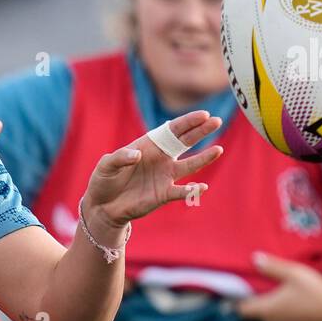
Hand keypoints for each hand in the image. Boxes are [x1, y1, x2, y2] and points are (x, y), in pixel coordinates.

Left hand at [81, 110, 223, 233]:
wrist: (103, 205)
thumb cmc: (104, 180)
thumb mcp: (106, 165)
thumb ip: (120, 157)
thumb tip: (138, 155)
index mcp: (149, 145)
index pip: (172, 130)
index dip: (188, 122)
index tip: (203, 115)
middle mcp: (161, 158)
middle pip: (185, 142)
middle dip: (201, 131)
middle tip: (217, 121)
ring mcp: (164, 176)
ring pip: (189, 165)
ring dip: (203, 158)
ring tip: (218, 150)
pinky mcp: (163, 194)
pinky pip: (181, 192)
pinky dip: (191, 190)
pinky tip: (201, 187)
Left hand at [235, 252, 321, 320]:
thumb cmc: (315, 290)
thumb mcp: (292, 273)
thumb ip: (272, 266)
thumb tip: (253, 258)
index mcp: (267, 310)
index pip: (242, 310)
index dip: (235, 302)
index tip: (231, 295)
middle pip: (256, 315)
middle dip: (256, 304)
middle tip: (259, 290)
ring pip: (270, 320)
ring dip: (271, 311)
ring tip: (278, 295)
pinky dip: (285, 315)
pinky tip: (295, 304)